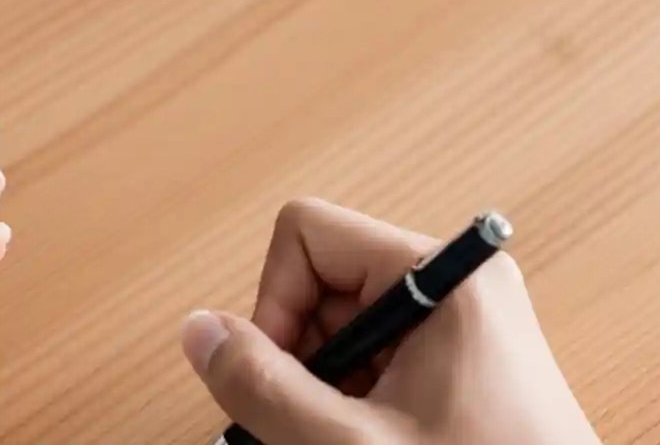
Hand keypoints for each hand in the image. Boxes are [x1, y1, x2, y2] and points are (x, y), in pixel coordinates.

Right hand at [181, 199, 600, 444]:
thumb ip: (263, 385)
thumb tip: (198, 331)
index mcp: (445, 277)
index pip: (308, 234)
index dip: (273, 303)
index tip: (279, 376)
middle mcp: (456, 286)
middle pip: (321, 280)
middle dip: (298, 355)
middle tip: (311, 423)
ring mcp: (461, 325)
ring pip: (340, 326)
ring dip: (321, 386)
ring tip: (346, 440)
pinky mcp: (460, 363)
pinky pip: (373, 357)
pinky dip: (350, 401)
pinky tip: (366, 442)